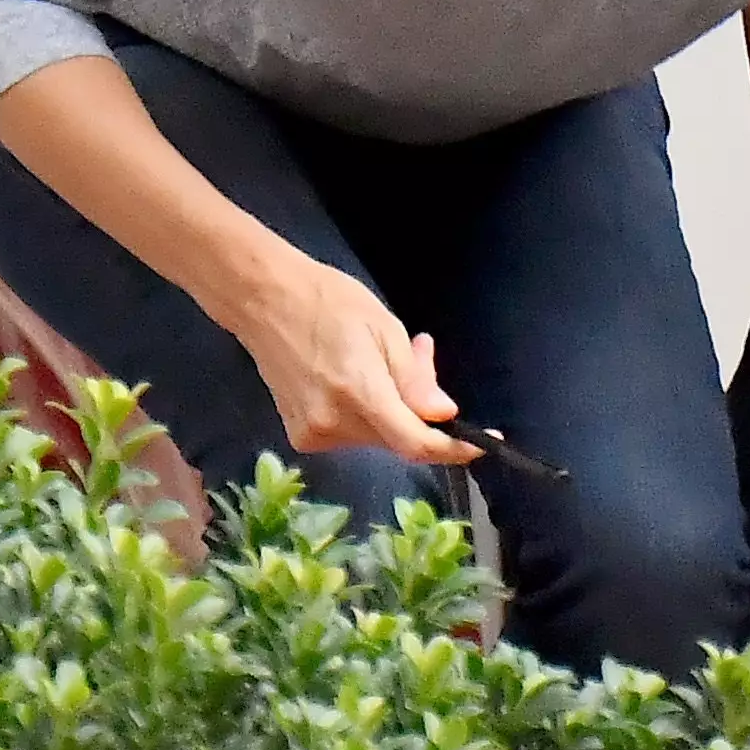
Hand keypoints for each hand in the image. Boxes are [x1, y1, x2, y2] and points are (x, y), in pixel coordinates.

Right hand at [230, 245, 477, 464]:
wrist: (265, 300)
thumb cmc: (330, 301)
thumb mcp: (385, 328)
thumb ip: (415, 380)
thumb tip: (443, 415)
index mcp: (359, 393)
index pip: (415, 442)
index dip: (453, 449)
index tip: (483, 446)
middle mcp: (334, 423)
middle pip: (399, 436)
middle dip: (421, 407)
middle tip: (422, 353)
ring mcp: (313, 434)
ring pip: (378, 435)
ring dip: (395, 406)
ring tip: (386, 356)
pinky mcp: (300, 436)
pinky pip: (353, 432)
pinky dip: (369, 411)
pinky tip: (360, 375)